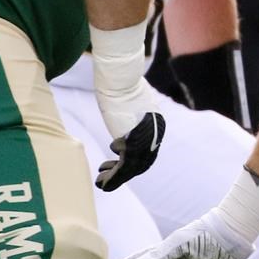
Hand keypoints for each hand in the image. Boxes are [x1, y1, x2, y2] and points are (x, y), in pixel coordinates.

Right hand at [91, 23, 163, 189]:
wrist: (120, 78)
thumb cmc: (120, 83)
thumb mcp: (132, 101)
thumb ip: (132, 114)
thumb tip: (125, 117)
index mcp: (157, 124)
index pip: (147, 148)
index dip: (131, 158)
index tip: (114, 157)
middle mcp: (155, 133)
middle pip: (142, 160)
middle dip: (123, 169)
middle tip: (105, 171)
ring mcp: (146, 139)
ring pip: (132, 167)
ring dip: (115, 176)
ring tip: (101, 180)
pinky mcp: (133, 144)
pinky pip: (124, 168)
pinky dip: (113, 177)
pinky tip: (102, 179)